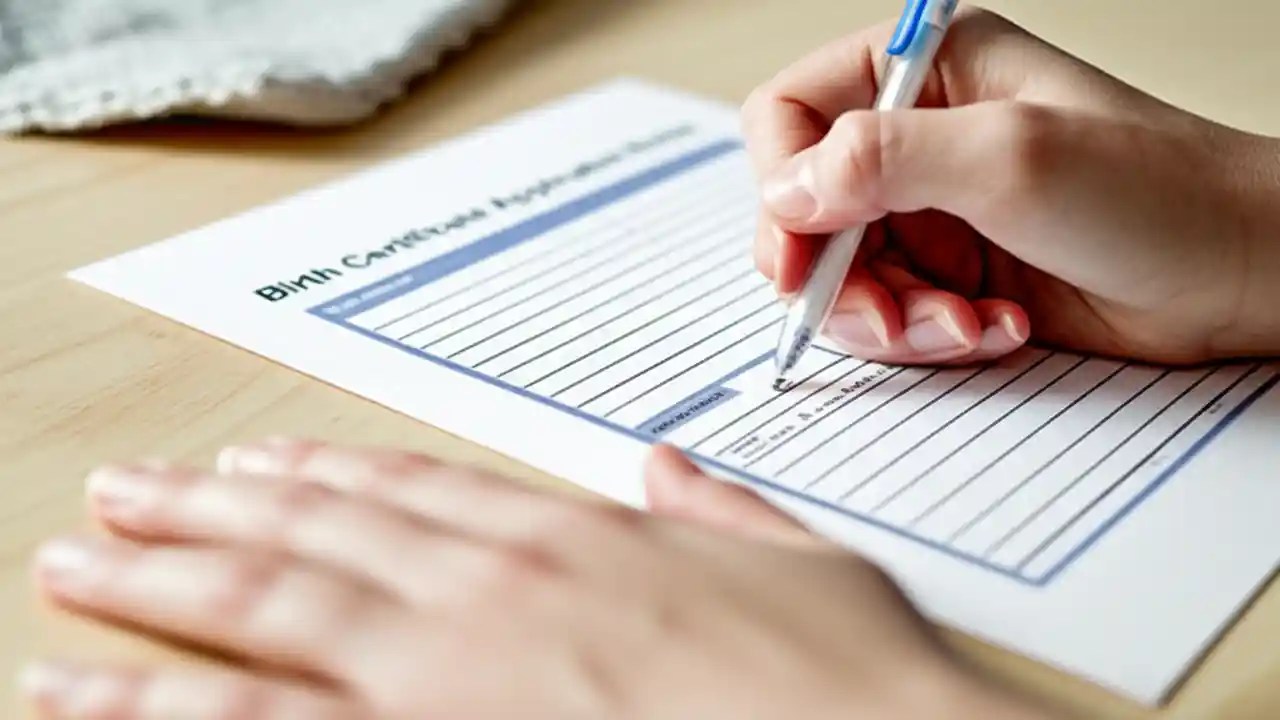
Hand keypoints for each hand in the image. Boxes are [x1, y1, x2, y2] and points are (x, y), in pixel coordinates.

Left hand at [22, 439, 1057, 718]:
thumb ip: (719, 513)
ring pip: (268, 618)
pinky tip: (102, 707)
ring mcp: (451, 678)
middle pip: (316, 537)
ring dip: (159, 595)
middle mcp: (494, 593)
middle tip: (122, 498)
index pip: (418, 489)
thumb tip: (677, 469)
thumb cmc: (842, 678)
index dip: (327, 474)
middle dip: (205, 517)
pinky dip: (178, 717)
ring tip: (74, 579)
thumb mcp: (800, 563)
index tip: (261, 464)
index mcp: (574, 538)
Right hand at [744, 6, 1279, 365]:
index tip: (798, 260)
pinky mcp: (953, 270)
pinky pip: (894, 314)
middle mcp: (918, 137)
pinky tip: (994, 328)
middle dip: (842, 278)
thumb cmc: (1156, 193)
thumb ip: (882, 159)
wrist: (1240, 274)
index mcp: (923, 74)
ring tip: (965, 323)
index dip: (781, 188)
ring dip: (893, 318)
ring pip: (845, 276)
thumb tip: (786, 193)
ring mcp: (933, 207)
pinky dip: (930, 336)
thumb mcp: (1010, 158)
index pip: (791, 117)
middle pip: (808, 212)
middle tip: (889, 317)